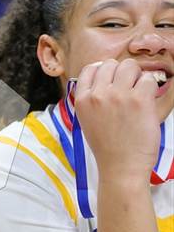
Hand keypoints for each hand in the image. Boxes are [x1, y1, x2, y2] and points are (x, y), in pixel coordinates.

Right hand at [73, 58, 160, 179]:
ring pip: (130, 67)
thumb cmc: (107, 147)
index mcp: (82, 100)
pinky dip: (151, 89)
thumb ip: (91, 100)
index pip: (90, 68)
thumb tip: (104, 80)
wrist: (120, 167)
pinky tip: (146, 104)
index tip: (112, 80)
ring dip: (137, 78)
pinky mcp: (139, 100)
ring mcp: (118, 96)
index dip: (103, 71)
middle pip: (111, 64)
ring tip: (138, 95)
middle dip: (122, 74)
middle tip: (128, 90)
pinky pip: (148, 80)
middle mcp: (97, 95)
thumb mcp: (87, 121)